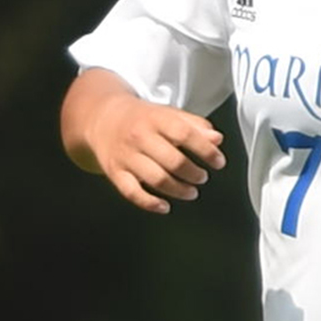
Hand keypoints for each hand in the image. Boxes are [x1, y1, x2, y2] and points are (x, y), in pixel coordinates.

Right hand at [93, 93, 227, 213]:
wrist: (102, 119)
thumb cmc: (141, 119)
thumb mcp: (168, 114)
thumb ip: (194, 125)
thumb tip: (216, 139)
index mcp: (155, 119)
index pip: (185, 134)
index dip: (206, 150)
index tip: (218, 161)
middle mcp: (139, 137)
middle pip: (172, 161)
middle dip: (193, 173)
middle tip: (202, 177)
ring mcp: (126, 156)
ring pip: (156, 179)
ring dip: (178, 190)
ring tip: (191, 192)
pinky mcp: (115, 172)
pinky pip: (132, 192)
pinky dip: (150, 203)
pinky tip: (164, 206)